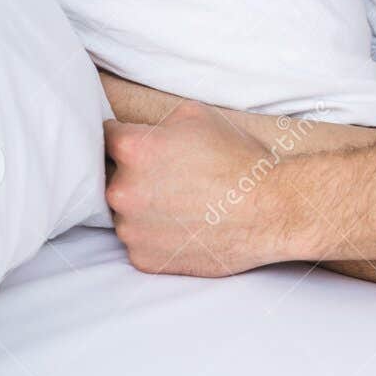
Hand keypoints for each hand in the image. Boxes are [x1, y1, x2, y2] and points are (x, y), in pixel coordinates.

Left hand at [103, 102, 305, 277]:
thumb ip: (154, 122)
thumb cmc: (238, 159)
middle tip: (169, 179)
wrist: (270, 209)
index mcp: (132, 149)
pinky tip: (183, 228)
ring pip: (124, 214)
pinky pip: (139, 243)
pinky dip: (155, 237)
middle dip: (133, 176)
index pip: (106, 137)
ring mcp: (131, 229)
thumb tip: (140, 131)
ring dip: (142, 209)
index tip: (140, 146)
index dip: (126, 139)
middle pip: (111, 178)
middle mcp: (122, 190)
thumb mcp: (196, 115)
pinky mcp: (144, 259)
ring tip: (180, 206)